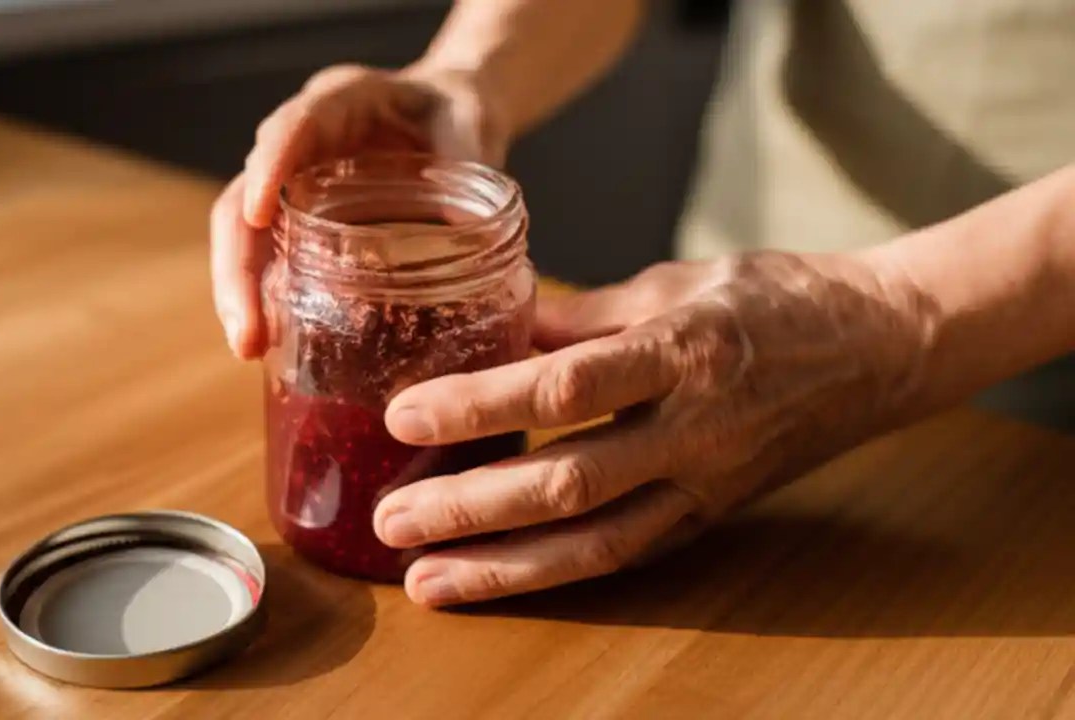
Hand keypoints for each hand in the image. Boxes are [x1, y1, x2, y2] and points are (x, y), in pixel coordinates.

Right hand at [211, 64, 507, 358]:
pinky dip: (267, 298)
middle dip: (238, 266)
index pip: (294, 126)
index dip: (271, 165)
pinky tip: (272, 343)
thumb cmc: (459, 113)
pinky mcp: (303, 221)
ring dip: (241, 292)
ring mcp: (294, 184)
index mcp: (342, 101)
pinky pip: (271, 257)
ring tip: (250, 347)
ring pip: (245, 235)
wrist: (453, 115)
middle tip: (247, 329)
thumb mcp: (473, 129)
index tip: (258, 212)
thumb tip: (468, 234)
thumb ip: (471, 165)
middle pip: (244, 197)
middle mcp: (302, 143)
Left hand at [373, 251, 938, 605]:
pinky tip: (494, 579)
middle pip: (571, 482)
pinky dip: (555, 573)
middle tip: (391, 520)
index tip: (405, 412)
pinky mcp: (710, 516)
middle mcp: (695, 428)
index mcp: (684, 348)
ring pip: (596, 542)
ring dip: (503, 568)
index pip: (568, 384)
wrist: (879, 348)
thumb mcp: (677, 281)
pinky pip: (626, 554)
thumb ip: (584, 312)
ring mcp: (706, 483)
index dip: (482, 404)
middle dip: (472, 508)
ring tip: (423, 579)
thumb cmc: (774, 300)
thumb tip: (498, 327)